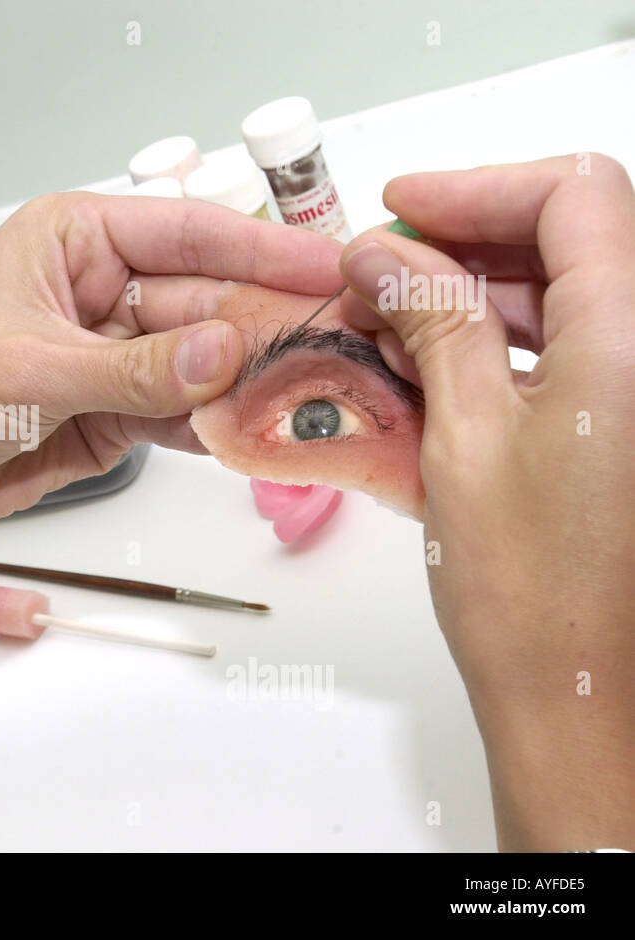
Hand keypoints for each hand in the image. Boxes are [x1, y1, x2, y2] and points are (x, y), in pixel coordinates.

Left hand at [0, 191, 341, 541]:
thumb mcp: (33, 369)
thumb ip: (134, 368)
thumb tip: (223, 352)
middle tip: (340, 343)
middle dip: (266, 324)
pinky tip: (259, 431)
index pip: (186, 232)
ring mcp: (111, 355)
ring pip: (201, 361)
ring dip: (250, 380)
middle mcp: (99, 290)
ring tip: (317, 391)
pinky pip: (181, 414)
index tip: (328, 263)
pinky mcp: (113, 414)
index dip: (260, 247)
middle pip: (206, 300)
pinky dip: (216, 426)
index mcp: (73, 241)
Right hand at [338, 154, 634, 850]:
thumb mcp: (463, 437)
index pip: (574, 196)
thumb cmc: (535, 594)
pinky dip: (505, 351)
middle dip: (469, 245)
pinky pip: (575, 356)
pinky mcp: (631, 433)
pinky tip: (435, 376)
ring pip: (573, 297)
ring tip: (390, 329)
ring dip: (480, 299)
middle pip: (575, 240)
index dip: (479, 187)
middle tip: (380, 274)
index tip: (402, 209)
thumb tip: (389, 254)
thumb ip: (435, 323)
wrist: (584, 702)